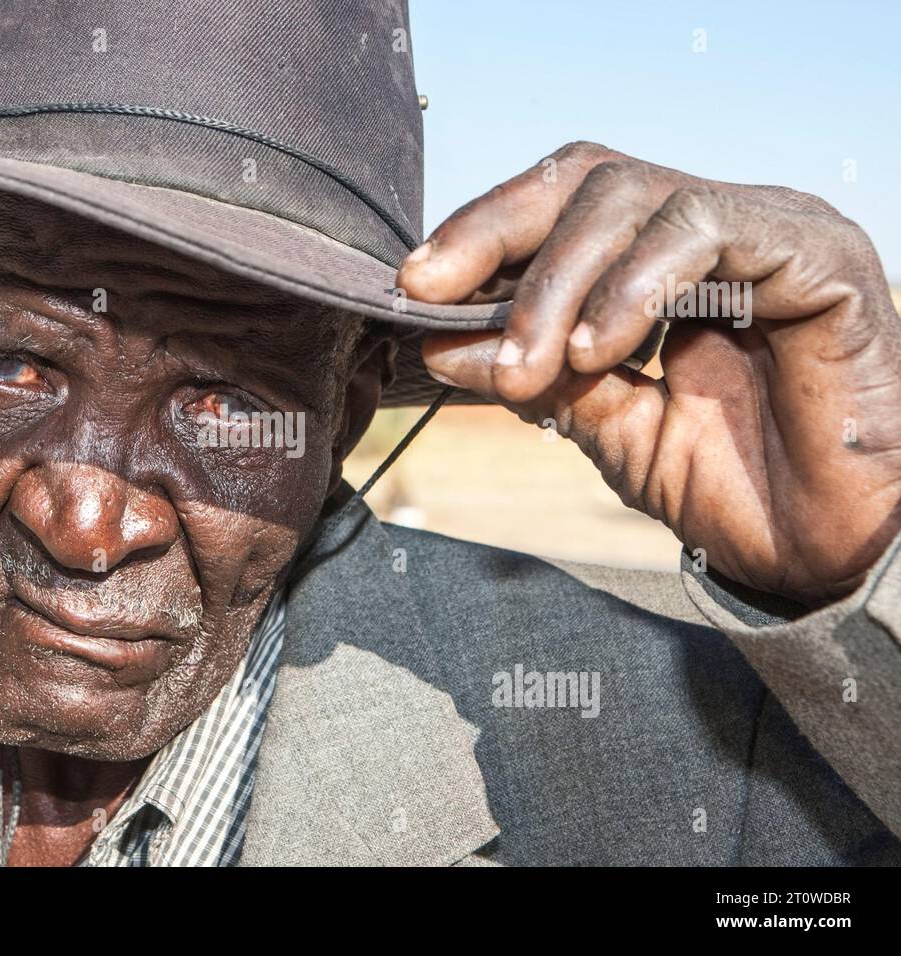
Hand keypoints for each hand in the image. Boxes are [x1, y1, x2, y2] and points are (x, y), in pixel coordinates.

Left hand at [398, 141, 900, 603]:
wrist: (820, 551)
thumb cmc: (723, 484)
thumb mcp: (604, 424)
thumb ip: (533, 375)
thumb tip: (438, 339)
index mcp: (660, 260)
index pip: (556, 205)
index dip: (480, 234)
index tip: (412, 286)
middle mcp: (710, 230)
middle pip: (585, 180)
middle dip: (497, 238)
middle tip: (436, 301)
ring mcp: (766, 231)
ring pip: (634, 198)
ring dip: (559, 280)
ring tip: (533, 362)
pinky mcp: (817, 251)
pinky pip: (708, 229)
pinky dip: (636, 284)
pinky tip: (597, 347)